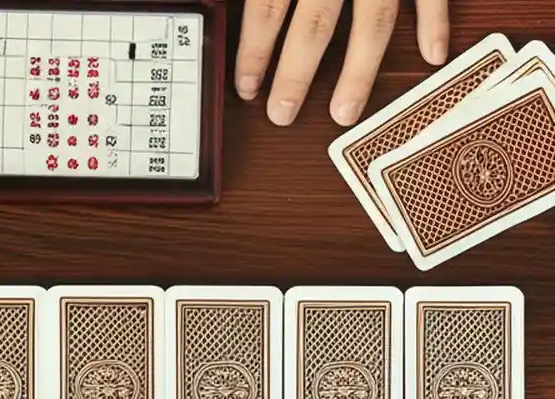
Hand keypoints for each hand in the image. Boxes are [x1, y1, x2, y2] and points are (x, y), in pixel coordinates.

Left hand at [235, 0, 450, 125]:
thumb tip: (236, 4)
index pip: (267, 8)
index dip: (253, 51)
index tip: (246, 88)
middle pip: (314, 25)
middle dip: (295, 74)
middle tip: (281, 114)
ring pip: (373, 21)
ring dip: (358, 71)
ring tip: (343, 114)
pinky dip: (435, 23)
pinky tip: (431, 56)